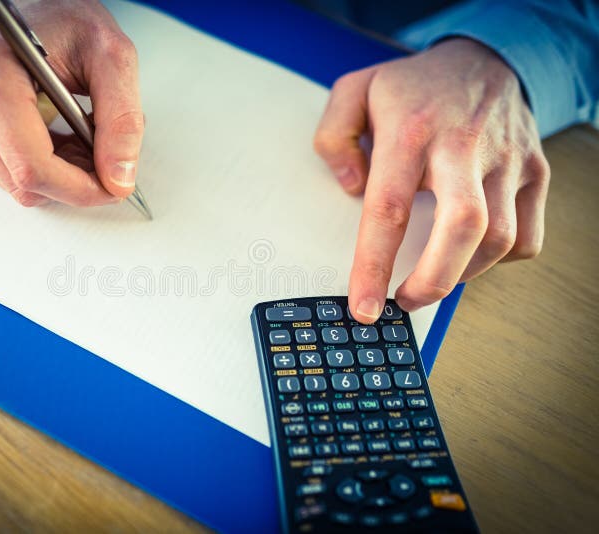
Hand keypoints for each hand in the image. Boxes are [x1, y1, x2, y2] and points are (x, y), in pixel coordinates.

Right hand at [0, 0, 143, 206]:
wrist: (32, 7)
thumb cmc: (64, 20)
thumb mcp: (111, 56)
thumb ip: (122, 119)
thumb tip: (119, 178)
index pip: (31, 167)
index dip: (79, 188)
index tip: (112, 186)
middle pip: (25, 183)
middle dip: (74, 179)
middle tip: (103, 150)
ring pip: (18, 186)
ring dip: (59, 174)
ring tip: (79, 134)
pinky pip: (7, 176)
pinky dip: (42, 167)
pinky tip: (56, 136)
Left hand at [314, 38, 549, 321]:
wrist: (484, 58)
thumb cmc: (415, 86)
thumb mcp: (355, 92)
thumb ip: (334, 138)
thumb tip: (352, 189)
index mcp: (410, 132)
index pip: (389, 209)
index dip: (374, 266)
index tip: (365, 307)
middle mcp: (462, 146)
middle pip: (463, 228)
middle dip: (434, 281)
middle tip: (407, 302)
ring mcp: (505, 160)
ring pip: (500, 238)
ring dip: (463, 274)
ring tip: (433, 276)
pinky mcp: (534, 171)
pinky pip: (527, 235)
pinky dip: (500, 259)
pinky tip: (471, 253)